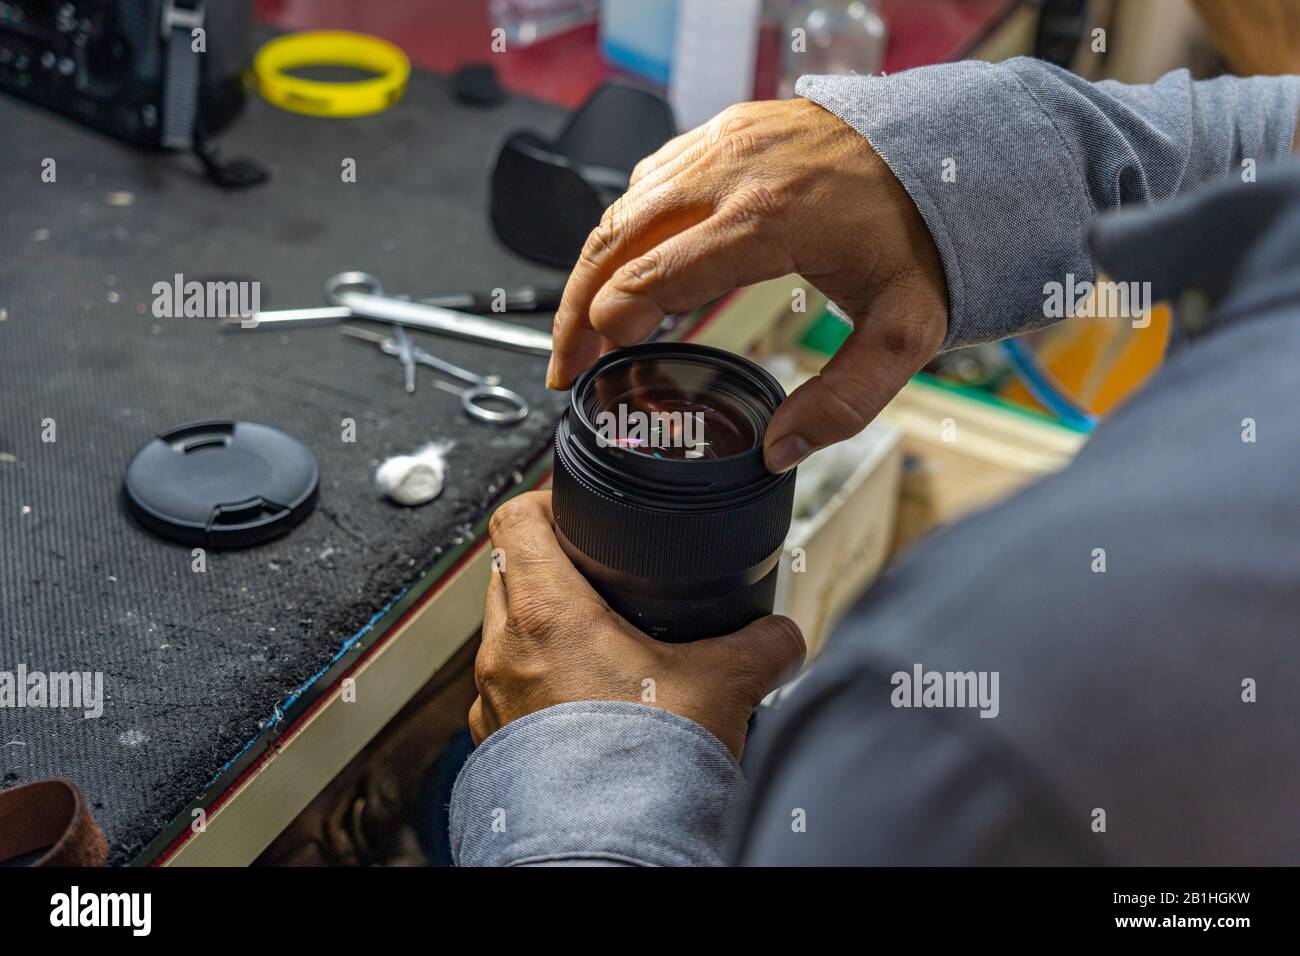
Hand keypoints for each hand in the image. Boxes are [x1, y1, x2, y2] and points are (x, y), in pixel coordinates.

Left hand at [469, 491, 805, 758]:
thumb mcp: (722, 686)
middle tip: (590, 572)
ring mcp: (494, 701)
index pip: (514, 520)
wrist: (612, 848)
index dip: (542, 502)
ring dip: (538, 625)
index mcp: (547, 615)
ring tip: (591, 638)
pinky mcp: (497, 743)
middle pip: (504, 571)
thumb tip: (783, 634)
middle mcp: (506, 653)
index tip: (570, 509)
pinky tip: (583, 699)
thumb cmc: (644, 768)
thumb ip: (761, 646)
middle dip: (545, 564)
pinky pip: (506, 689)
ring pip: (503, 634)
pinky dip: (537, 679)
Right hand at [546, 97, 948, 473]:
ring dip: (591, 270)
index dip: (609, 327)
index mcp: (769, 219)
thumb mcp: (905, 331)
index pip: (652, 274)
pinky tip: (627, 267)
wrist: (947, 148)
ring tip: (582, 329)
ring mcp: (723, 143)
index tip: (600, 370)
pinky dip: (625, 229)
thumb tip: (780, 450)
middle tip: (564, 368)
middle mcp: (732, 172)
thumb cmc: (926, 232)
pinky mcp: (724, 130)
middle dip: (576, 311)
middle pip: (616, 242)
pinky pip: (650, 178)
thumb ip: (846, 401)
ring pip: (622, 207)